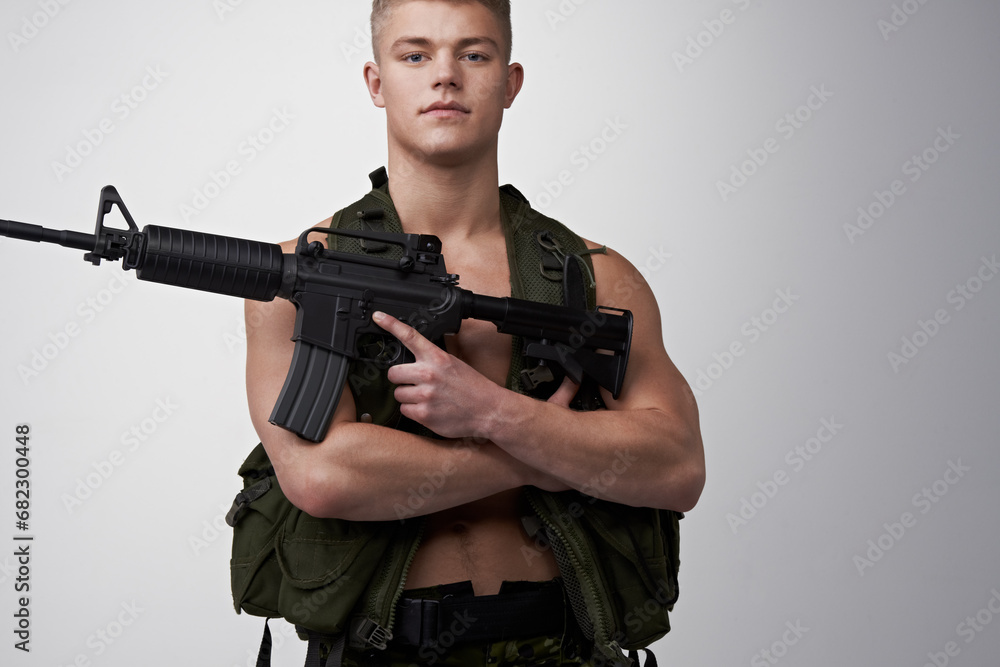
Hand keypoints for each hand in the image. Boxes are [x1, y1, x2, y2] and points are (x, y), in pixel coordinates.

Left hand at [373, 311, 502, 438]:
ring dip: (408, 397)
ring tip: (426, 398)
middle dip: (400, 379)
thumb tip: (415, 358)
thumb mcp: (454, 364)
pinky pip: (404, 410)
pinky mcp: (424, 414)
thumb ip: (433, 360)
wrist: (488, 410)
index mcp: (437, 358)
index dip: (390, 324)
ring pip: (398, 393)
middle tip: (413, 382)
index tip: (378, 317)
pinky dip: (413, 411)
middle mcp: (429, 374)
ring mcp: (425, 395)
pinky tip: (428, 409)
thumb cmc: (473, 387)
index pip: (409, 336)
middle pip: (393, 373)